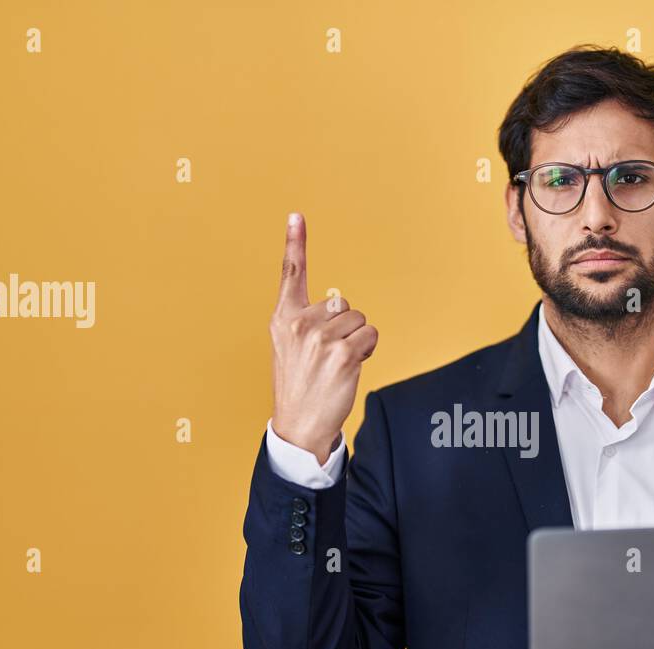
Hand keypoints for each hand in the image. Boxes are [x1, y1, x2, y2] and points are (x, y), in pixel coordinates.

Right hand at [270, 211, 378, 463]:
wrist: (299, 427)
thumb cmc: (299, 387)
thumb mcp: (289, 348)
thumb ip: (305, 322)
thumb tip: (338, 304)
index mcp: (283, 319)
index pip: (291, 274)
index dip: (295, 243)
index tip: (296, 216)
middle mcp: (299, 324)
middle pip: (342, 303)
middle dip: (344, 327)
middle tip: (328, 356)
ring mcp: (321, 338)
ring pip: (359, 320)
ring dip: (357, 341)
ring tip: (337, 365)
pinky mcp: (343, 352)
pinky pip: (370, 335)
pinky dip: (367, 350)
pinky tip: (349, 368)